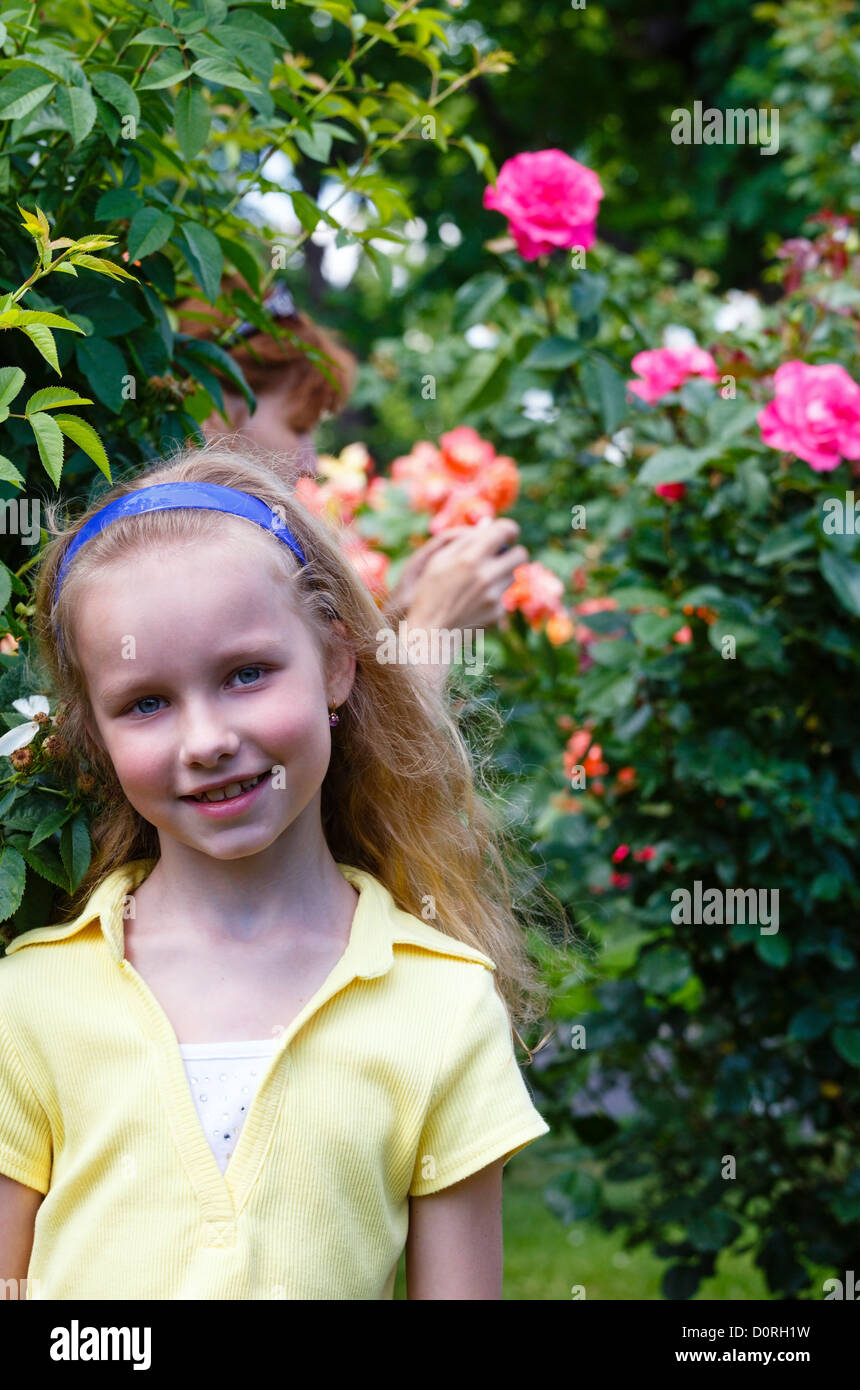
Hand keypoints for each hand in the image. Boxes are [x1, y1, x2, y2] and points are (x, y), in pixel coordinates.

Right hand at [395, 518, 528, 632]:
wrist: (429, 633)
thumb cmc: (429, 592)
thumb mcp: (438, 561)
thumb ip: (464, 540)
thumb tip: (489, 523)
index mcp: (470, 558)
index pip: (506, 531)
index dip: (508, 529)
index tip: (506, 533)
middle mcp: (486, 577)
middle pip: (521, 554)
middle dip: (512, 552)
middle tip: (499, 556)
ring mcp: (494, 598)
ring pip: (513, 576)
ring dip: (501, 574)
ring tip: (479, 582)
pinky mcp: (497, 614)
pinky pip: (503, 597)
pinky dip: (493, 596)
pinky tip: (473, 603)